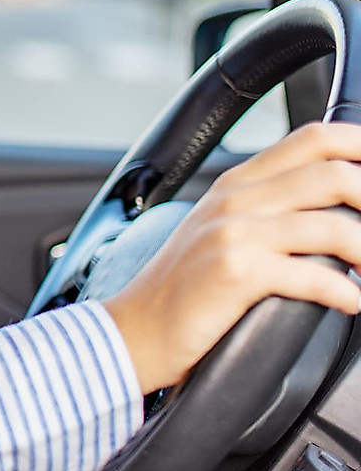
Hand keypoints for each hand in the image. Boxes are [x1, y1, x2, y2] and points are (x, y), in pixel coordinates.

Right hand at [102, 122, 360, 394]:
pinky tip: (353, 304)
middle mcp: (236, 199)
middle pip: (334, 174)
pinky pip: (313, 275)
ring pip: (335, 226)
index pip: (314, 138)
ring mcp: (233, 232)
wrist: (133, 332)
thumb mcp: (220, 232)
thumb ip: (266, 209)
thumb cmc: (182, 292)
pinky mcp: (233, 271)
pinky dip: (346, 293)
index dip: (360, 146)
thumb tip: (332, 206)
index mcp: (237, 183)